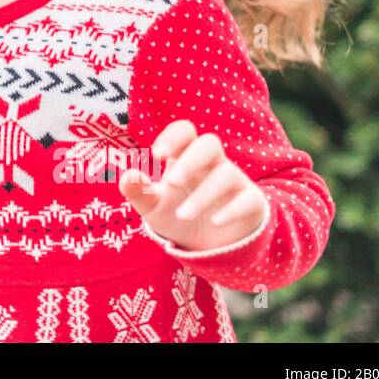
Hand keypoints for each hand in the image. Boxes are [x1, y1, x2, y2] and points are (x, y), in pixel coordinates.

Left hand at [118, 119, 267, 252]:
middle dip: (191, 160)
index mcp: (185, 157)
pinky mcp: (251, 204)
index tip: (156, 155)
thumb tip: (127, 176)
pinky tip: (216, 222)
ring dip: (203, 195)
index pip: (185, 131)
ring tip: (182, 215)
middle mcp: (212, 164)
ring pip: (226, 174)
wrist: (208, 247)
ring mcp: (235, 182)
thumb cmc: (177, 216)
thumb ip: (139, 192)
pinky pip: (248, 198)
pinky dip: (232, 209)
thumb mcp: (153, 207)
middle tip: (171, 182)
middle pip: (210, 144)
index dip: (173, 136)